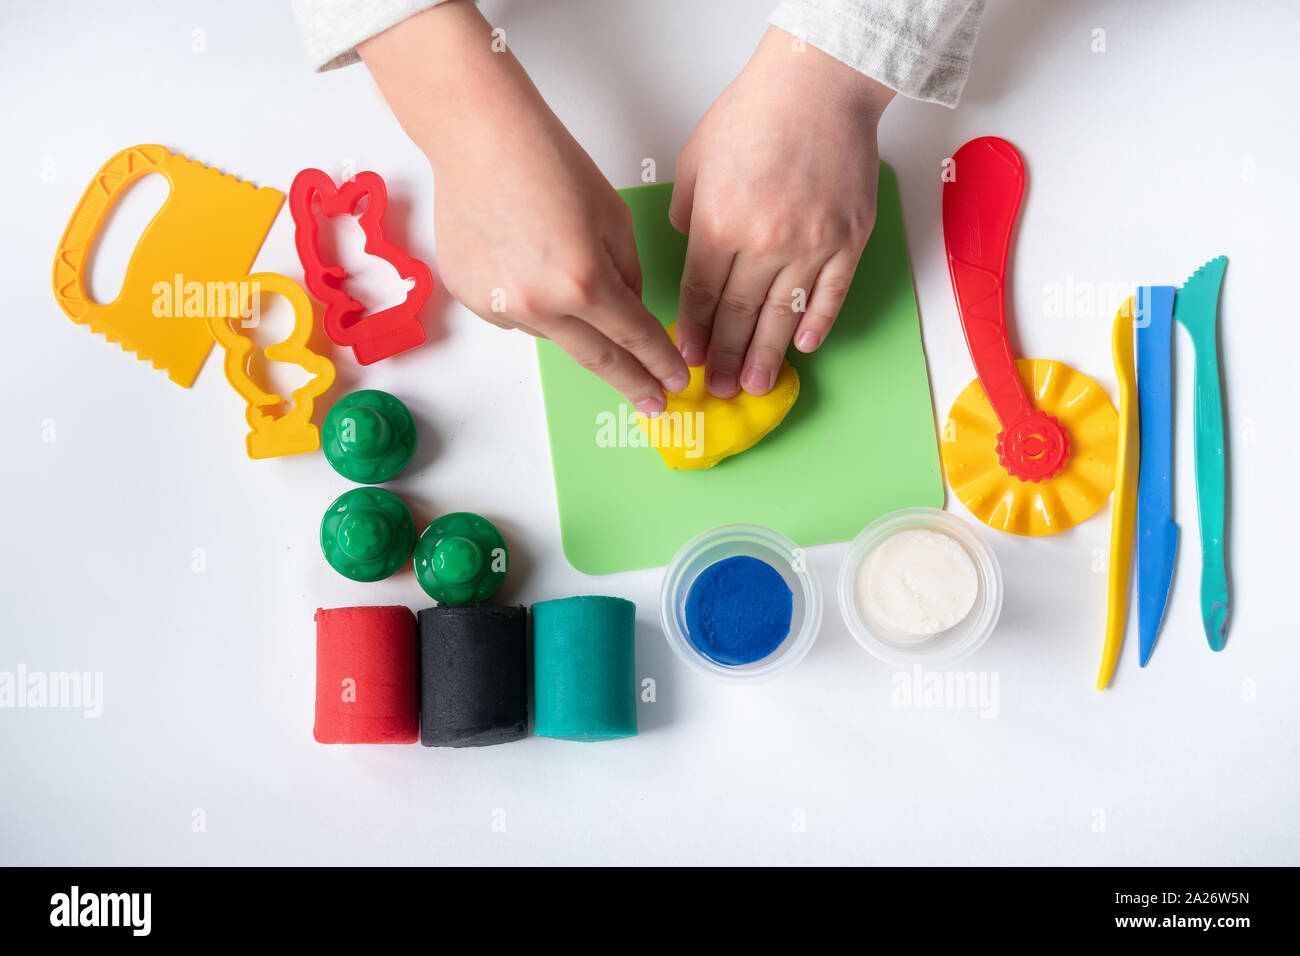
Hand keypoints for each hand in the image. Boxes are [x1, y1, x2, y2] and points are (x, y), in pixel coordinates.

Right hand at [360, 1, 687, 413]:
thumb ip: (627, 274)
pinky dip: (533, 301)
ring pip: (553, 333)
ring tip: (561, 270)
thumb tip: (628, 310)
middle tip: (653, 401)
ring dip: (571, 320)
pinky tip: (528, 262)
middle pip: (596, 358)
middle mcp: (539, 306)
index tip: (674, 382)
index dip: (659, 362)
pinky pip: (516, 316)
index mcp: (583, 282)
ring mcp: (499, 307)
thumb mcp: (612, 217)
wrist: (478, 138)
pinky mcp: (471, 300)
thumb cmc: (548, 161)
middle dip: (631, 382)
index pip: (634, 337)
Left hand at [670, 27, 894, 397]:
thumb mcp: (697, 159)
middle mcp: (764, 243)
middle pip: (739, 314)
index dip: (693, 330)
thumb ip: (689, 211)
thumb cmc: (755, 112)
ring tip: (756, 386)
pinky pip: (830, 295)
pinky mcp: (848, 240)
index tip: (686, 357)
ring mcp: (811, 245)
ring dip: (767, 355)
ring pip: (784, 315)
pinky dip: (817, 324)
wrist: (819, 84)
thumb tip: (691, 244)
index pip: (700, 294)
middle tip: (718, 388)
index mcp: (719, 224)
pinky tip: (803, 348)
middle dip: (725, 356)